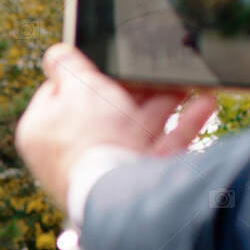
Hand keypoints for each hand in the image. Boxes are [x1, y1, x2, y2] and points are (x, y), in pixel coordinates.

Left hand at [15, 44, 218, 207]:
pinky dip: (182, 126)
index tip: (111, 62)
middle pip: (103, 110)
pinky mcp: (134, 182)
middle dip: (136, 88)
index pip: (60, 93)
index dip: (86, 75)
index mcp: (43, 130)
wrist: (122, 194)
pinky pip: (158, 149)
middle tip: (155, 70)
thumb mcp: (77, 87)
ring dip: (164, 103)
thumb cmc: (92, 136)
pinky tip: (205, 103)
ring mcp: (101, 169)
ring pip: (134, 128)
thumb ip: (67, 66)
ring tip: (188, 83)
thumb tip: (54, 55)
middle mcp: (69, 153)